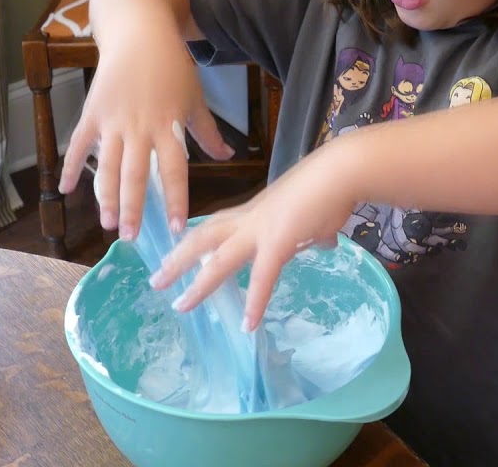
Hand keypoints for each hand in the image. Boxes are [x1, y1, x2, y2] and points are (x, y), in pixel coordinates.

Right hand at [58, 14, 233, 239]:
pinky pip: (80, 144)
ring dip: (106, 197)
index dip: (176, 199)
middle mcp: (140, 128)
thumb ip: (208, 133)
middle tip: (130, 238)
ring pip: (108, 166)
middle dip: (133, 208)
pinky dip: (72, 167)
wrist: (139, 33)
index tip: (176, 227)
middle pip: (136, 175)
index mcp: (168, 125)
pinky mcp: (92, 113)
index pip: (175, 170)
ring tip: (107, 224)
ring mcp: (113, 121)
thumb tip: (228, 156)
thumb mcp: (195, 98)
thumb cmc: (172, 66)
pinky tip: (66, 191)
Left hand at [147, 139, 360, 330]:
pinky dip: (255, 302)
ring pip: (218, 257)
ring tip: (181, 306)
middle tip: (156, 280)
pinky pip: (262, 277)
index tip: (176, 251)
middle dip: (178, 259)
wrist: (340, 172)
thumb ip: (314, 230)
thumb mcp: (312, 213)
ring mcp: (261, 230)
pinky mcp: (279, 242)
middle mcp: (250, 218)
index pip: (217, 224)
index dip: (195, 238)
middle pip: (203, 237)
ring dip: (198, 282)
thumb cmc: (330, 187)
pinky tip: (248, 325)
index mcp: (255, 210)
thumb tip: (326, 240)